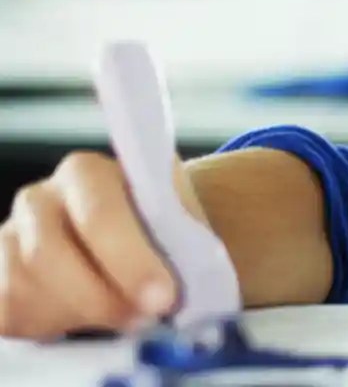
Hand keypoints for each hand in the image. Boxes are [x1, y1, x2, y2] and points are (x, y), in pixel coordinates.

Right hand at [0, 152, 203, 339]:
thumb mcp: (179, 220)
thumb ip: (177, 241)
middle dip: (101, 298)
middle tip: (143, 320)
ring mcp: (9, 237)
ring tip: (123, 317)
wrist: (135, 234)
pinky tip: (82, 318)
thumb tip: (179, 287)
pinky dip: (48, 324)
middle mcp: (39, 198)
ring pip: (24, 288)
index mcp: (87, 173)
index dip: (129, 260)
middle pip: (48, 255)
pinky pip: (7, 310)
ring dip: (79, 315)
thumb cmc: (159, 227)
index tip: (162, 298)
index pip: (98, 213)